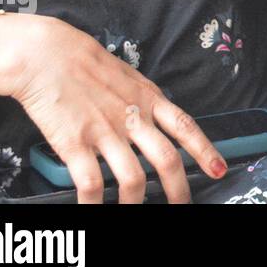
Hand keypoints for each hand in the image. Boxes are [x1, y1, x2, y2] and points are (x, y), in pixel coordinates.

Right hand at [3, 13, 226, 203]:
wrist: (46, 54)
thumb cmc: (84, 62)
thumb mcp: (128, 76)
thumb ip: (143, 99)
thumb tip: (157, 118)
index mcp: (148, 98)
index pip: (185, 127)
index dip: (205, 150)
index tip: (220, 169)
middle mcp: (132, 117)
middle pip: (166, 159)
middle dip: (178, 189)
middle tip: (182, 206)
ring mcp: (105, 130)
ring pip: (133, 178)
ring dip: (135, 202)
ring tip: (134, 212)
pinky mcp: (75, 142)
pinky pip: (91, 183)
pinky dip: (94, 204)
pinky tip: (94, 210)